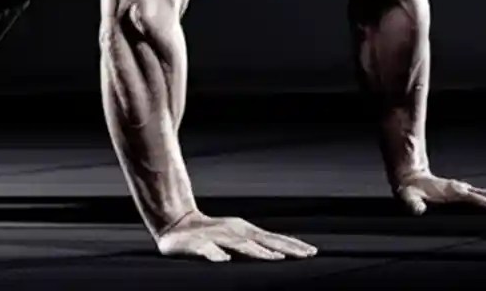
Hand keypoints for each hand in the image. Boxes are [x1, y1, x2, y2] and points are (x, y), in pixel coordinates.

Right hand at [156, 210, 317, 261]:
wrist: (174, 225)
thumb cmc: (205, 237)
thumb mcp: (230, 240)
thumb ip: (252, 246)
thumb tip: (277, 253)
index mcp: (243, 232)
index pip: (273, 239)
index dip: (291, 245)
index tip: (311, 252)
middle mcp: (234, 232)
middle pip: (263, 241)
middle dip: (284, 248)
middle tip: (306, 255)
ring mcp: (216, 238)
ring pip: (239, 246)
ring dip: (256, 252)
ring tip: (273, 258)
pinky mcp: (196, 245)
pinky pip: (206, 250)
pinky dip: (214, 254)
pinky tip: (222, 260)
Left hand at [396, 172, 485, 214]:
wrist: (409, 176)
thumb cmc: (408, 188)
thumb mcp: (407, 196)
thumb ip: (412, 203)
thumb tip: (417, 210)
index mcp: (453, 190)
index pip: (476, 199)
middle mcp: (461, 188)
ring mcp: (463, 189)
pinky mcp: (462, 192)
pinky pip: (484, 196)